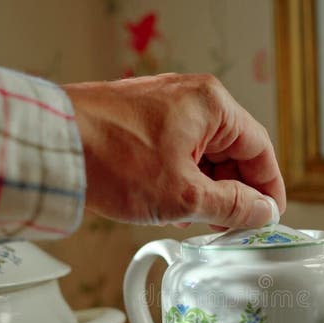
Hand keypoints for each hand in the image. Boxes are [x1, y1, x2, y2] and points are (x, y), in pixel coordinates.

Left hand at [64, 72, 285, 228]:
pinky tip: (175, 205)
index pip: (260, 148)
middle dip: (235, 191)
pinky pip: (179, 150)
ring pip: (204, 153)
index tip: (269, 216)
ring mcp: (164, 105)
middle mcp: (191, 96)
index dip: (269, 188)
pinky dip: (184, 178)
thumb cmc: (112, 160)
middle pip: (233, 150)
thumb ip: (231, 206)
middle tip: (233, 226)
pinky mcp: (141, 119)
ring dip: (208, 188)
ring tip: (199, 220)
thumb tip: (261, 212)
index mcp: (212, 103)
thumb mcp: (183, 195)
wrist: (54, 146)